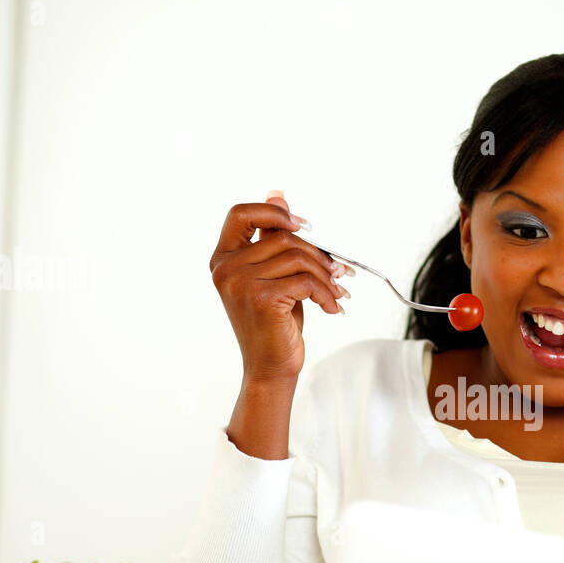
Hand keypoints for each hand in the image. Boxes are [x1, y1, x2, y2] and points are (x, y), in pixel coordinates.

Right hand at [208, 191, 352, 382]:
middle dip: (319, 254)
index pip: (241, 213)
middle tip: (340, 272)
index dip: (273, 211)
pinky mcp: (261, 298)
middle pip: (284, 237)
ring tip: (338, 292)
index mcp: (223, 258)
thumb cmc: (274, 324)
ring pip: (298, 257)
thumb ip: (271, 239)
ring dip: (327, 276)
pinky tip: (332, 307)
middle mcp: (226, 268)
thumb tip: (277, 194)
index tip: (303, 226)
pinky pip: (306, 280)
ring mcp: (240, 282)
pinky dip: (327, 293)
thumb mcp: (273, 275)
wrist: (270, 368)